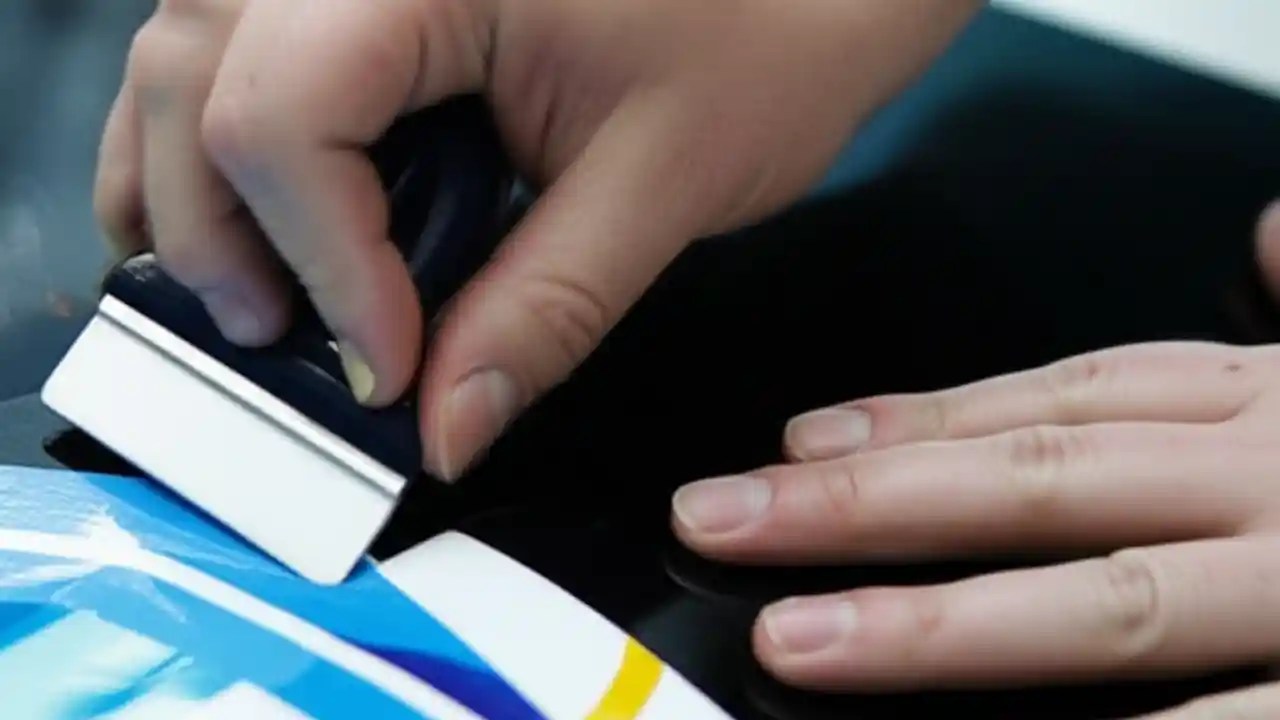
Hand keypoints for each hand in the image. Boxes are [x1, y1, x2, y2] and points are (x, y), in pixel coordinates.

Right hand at [93, 0, 979, 479]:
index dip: (325, 267)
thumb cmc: (786, 18)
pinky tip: (256, 202)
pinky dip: (228, 127)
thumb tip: (445, 423)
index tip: (387, 365)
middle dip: (219, 232)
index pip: (290, 117)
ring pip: (188, 45)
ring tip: (248, 287)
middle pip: (196, 74)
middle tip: (283, 344)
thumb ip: (539, 313)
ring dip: (194, 174)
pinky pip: (242, 34)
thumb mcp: (662, 184)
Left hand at [672, 201, 1279, 716]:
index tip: (794, 441)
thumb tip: (1266, 231)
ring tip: (795, 640)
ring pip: (1099, 603)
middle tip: (721, 518)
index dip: (919, 420)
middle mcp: (1266, 481)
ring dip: (933, 624)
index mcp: (1259, 405)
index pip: (1061, 402)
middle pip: (1035, 481)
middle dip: (864, 504)